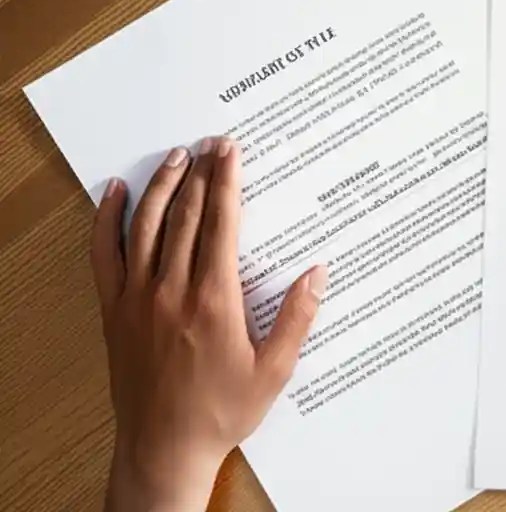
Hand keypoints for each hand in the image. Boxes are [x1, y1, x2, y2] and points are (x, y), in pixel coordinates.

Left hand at [90, 137, 326, 510]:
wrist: (164, 446)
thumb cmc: (223, 411)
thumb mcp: (275, 369)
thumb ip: (297, 317)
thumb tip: (318, 273)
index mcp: (214, 299)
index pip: (220, 223)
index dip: (226, 181)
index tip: (230, 151)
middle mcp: (172, 290)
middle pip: (186, 215)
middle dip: (200, 173)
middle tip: (211, 142)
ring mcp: (138, 298)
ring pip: (146, 225)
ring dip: (162, 186)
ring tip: (176, 156)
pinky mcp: (116, 311)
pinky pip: (105, 254)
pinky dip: (107, 219)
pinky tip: (114, 193)